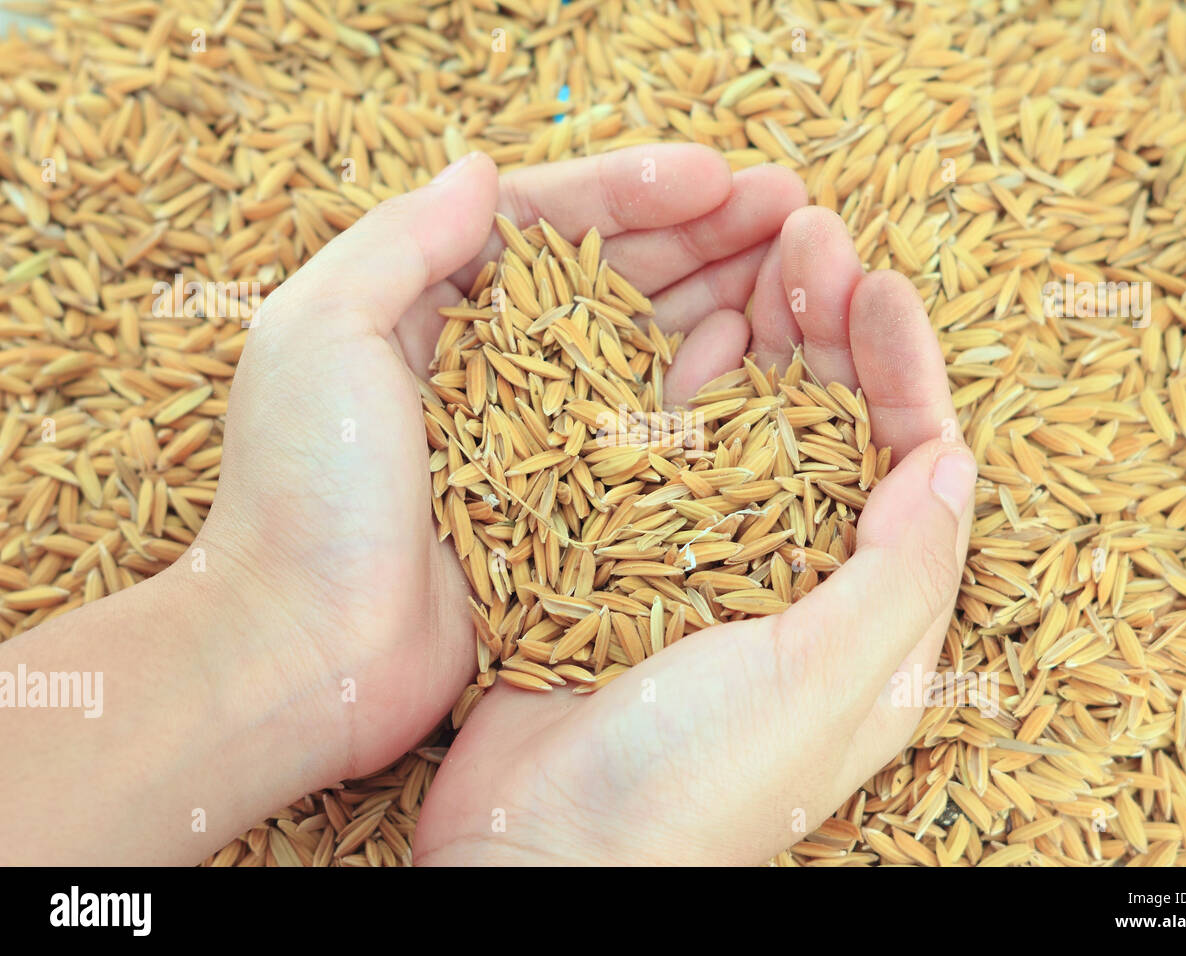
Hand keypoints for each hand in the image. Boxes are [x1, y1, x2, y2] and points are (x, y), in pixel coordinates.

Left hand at [198, 145, 807, 795]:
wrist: (307, 652)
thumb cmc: (301, 494)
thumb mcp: (318, 336)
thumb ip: (398, 243)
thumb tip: (481, 169)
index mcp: (430, 308)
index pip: (546, 224)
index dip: (632, 191)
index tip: (715, 175)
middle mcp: (495, 364)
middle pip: (613, 278)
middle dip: (701, 235)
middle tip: (793, 202)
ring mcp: (540, 436)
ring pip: (643, 345)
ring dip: (718, 296)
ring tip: (798, 261)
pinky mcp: (571, 505)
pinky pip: (649, 433)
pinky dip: (700, 388)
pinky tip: (752, 351)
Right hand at [412, 207, 975, 864]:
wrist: (541, 847)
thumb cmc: (688, 782)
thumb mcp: (823, 682)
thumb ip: (902, 572)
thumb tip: (956, 459)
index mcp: (870, 615)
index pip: (914, 463)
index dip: (903, 366)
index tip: (877, 282)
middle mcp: (802, 581)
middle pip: (835, 427)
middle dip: (833, 328)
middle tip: (811, 234)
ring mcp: (717, 564)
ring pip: (757, 425)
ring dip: (766, 338)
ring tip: (760, 252)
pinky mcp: (637, 556)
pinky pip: (676, 451)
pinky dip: (689, 386)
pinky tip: (694, 330)